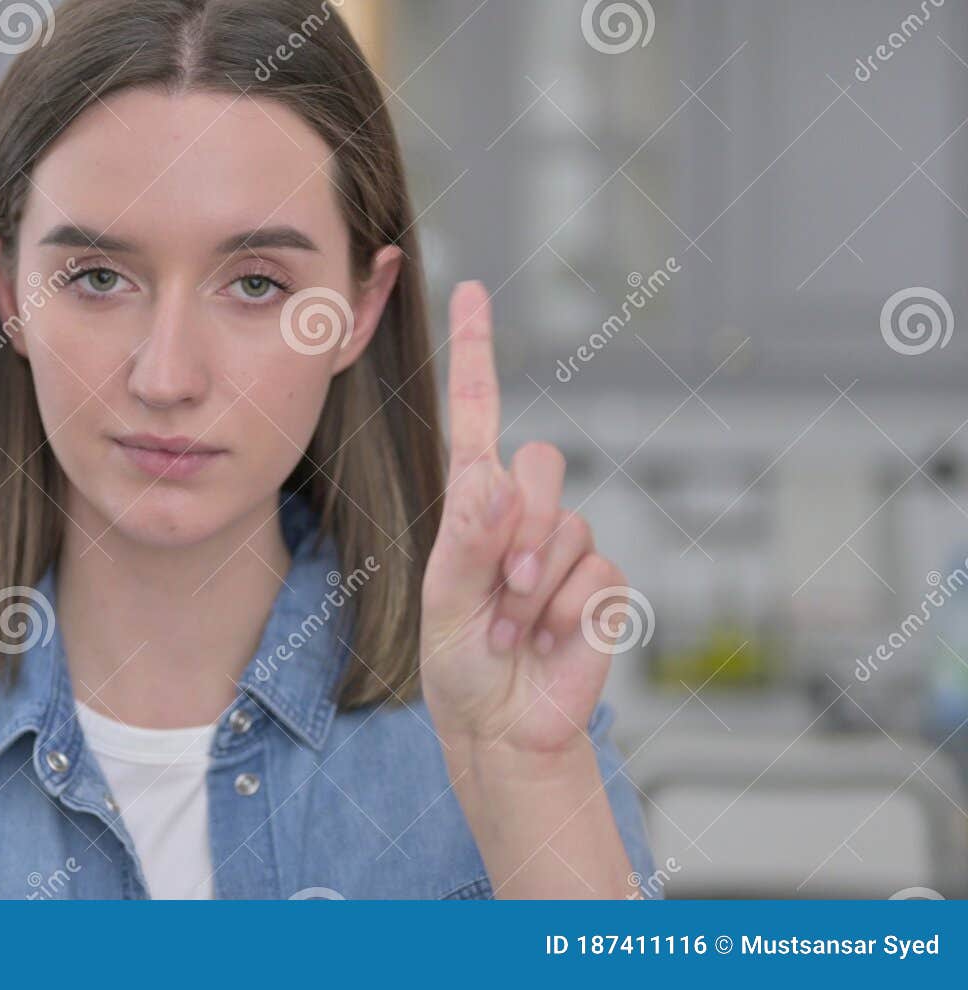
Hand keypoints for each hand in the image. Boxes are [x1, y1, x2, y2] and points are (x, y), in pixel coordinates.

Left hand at [419, 281, 630, 757]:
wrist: (501, 725)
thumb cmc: (461, 662)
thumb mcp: (442, 603)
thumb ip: (464, 543)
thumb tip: (491, 485)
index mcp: (474, 506)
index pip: (477, 414)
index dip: (476, 352)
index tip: (471, 288)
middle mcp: (525, 514)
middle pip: (540, 461)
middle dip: (516, 525)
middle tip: (498, 588)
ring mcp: (568, 547)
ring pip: (566, 527)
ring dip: (531, 588)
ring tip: (512, 629)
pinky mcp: (603, 585)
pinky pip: (594, 576)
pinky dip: (561, 615)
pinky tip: (545, 642)